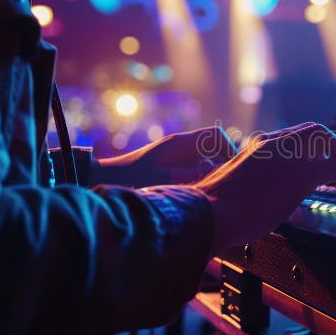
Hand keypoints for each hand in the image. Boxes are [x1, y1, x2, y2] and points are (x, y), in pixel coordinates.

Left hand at [93, 126, 236, 187]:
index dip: (230, 151)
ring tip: (210, 193)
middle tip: (226, 187)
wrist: (103, 180)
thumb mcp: (164, 180)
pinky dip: (202, 182)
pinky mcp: (173, 170)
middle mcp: (181, 148)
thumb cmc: (130, 180)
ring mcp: (177, 158)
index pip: (216, 137)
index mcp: (180, 143)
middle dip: (225, 166)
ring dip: (213, 176)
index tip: (233, 171)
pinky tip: (196, 197)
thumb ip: (195, 175)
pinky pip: (196, 172)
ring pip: (207, 162)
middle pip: (215, 149)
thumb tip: (222, 172)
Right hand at [195, 122, 335, 250]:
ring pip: (328, 143)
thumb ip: (248, 183)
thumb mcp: (231, 187)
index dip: (313, 145)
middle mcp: (273, 142)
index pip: (294, 135)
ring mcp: (289, 153)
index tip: (322, 157)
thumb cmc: (212, 210)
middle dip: (334, 145)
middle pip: (315, 131)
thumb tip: (251, 196)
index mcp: (256, 145)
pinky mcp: (302, 172)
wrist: (208, 213)